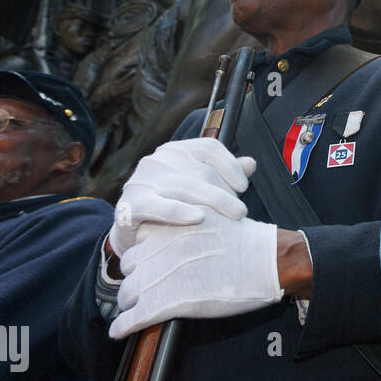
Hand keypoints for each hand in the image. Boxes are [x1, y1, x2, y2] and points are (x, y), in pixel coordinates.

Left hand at [108, 211, 280, 338]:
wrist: (267, 261)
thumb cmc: (246, 242)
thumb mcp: (209, 217)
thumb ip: (183, 225)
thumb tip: (171, 238)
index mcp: (167, 226)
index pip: (136, 243)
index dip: (143, 257)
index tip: (149, 266)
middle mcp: (158, 249)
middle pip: (129, 268)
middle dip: (135, 279)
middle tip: (145, 289)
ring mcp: (161, 276)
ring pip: (127, 294)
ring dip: (129, 303)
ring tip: (133, 310)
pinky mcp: (168, 303)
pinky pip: (133, 319)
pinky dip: (123, 327)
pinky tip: (119, 331)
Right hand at [109, 139, 255, 256]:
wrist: (134, 232)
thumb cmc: (174, 206)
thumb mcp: (199, 187)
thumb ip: (223, 174)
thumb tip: (251, 163)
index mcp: (175, 151)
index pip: (208, 147)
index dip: (229, 165)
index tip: (243, 186)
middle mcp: (158, 161)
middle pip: (201, 171)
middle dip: (225, 192)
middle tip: (241, 212)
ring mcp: (142, 181)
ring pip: (185, 186)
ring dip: (215, 201)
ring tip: (235, 216)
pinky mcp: (130, 205)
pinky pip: (156, 206)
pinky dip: (178, 211)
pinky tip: (198, 218)